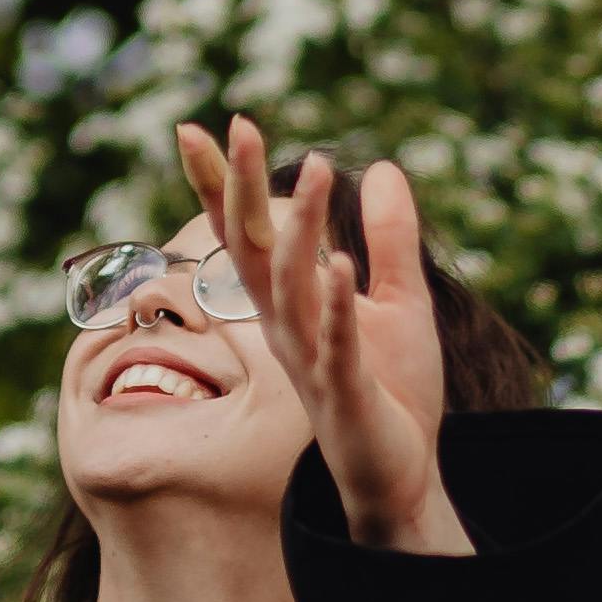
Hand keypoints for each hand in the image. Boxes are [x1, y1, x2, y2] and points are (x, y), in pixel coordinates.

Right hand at [182, 114, 469, 557]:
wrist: (402, 476)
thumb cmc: (391, 391)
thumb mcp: (399, 300)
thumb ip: (390, 237)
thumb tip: (385, 166)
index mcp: (290, 302)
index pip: (244, 234)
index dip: (220, 185)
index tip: (198, 128)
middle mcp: (286, 325)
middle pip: (250, 248)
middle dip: (242, 189)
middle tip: (237, 126)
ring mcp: (310, 358)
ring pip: (292, 286)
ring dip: (303, 228)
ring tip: (318, 170)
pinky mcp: (344, 391)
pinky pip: (335, 342)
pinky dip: (338, 305)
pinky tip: (342, 266)